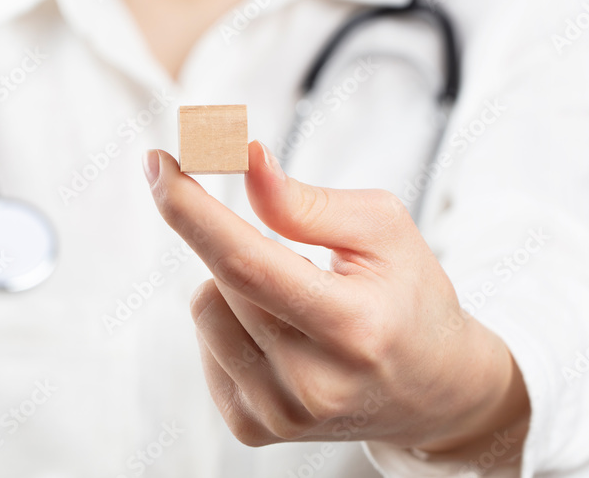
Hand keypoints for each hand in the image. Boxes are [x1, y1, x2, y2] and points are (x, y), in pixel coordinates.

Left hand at [143, 140, 529, 455]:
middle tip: (287, 249)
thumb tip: (245, 161)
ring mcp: (279, 414)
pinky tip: (281, 332)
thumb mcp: (383, 231)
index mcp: (352, 327)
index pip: (246, 263)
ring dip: (234, 285)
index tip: (156, 163)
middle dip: (236, 242)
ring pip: (205, 308)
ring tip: (294, 300)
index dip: (191, 209)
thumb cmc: (409, 297)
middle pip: (220, 280)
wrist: (433, 388)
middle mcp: (311, 383)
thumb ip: (307, 202)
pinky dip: (232, 321)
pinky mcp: (253, 427)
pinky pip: (205, 343)